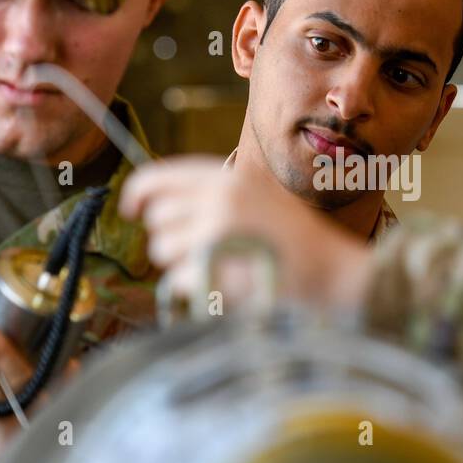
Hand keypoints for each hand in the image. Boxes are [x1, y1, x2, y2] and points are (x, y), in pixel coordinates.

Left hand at [117, 156, 372, 306]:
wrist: (332, 271)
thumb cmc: (296, 238)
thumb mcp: (259, 195)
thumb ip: (214, 192)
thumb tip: (157, 201)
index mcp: (228, 178)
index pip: (160, 176)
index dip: (138, 192)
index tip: (131, 208)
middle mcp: (218, 200)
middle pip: (157, 216)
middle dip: (170, 235)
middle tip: (203, 248)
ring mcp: (215, 235)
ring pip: (162, 249)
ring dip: (181, 262)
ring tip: (221, 265)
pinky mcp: (215, 271)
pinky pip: (176, 279)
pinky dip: (193, 286)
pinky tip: (224, 283)